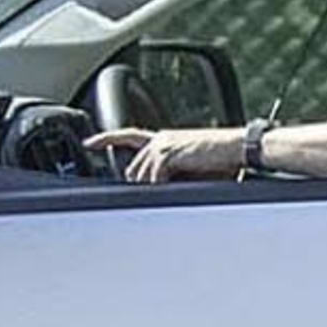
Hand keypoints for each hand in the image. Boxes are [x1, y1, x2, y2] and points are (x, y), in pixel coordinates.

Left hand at [82, 124, 244, 183]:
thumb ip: (168, 172)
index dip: (106, 138)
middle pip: (132, 170)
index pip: (127, 135)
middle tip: (168, 190)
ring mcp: (162, 145)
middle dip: (143, 186)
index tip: (90, 143)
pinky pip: (153, 179)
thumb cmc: (220, 161)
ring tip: (181, 186)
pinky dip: (162, 187)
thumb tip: (154, 188)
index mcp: (162, 139)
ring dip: (155, 189)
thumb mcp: (189, 166)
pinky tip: (179, 186)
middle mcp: (158, 139)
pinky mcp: (168, 153)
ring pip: (140, 177)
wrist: (237, 148)